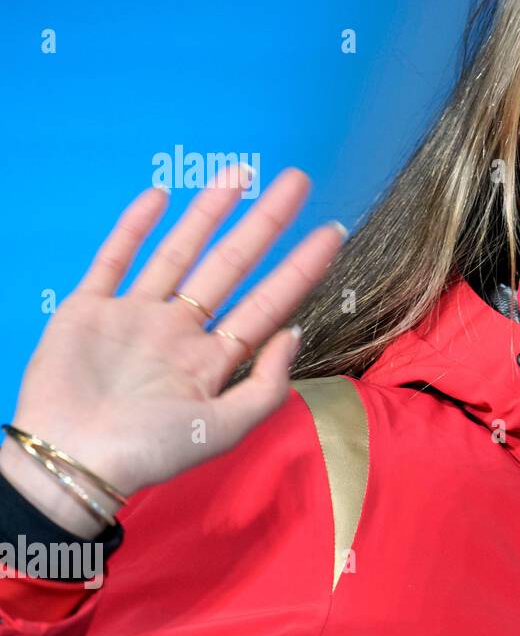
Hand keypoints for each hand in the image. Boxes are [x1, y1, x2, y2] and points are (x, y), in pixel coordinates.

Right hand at [0, 165, 346, 536]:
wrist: (71, 463)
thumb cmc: (150, 453)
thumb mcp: (225, 429)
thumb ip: (265, 385)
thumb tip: (295, 333)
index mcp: (214, 359)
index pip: (270, 301)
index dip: (302, 268)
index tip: (333, 232)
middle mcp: (180, 330)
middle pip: (233, 265)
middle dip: (266, 223)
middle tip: (297, 181)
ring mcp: (135, 315)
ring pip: (180, 252)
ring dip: (209, 212)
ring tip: (240, 173)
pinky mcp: (89, 308)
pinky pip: (115, 258)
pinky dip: (133, 227)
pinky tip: (160, 196)